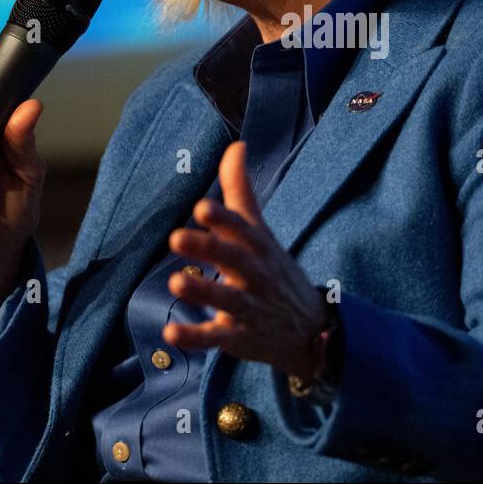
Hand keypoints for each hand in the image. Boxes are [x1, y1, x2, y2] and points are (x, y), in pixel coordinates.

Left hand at [164, 141, 328, 380]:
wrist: (312, 329)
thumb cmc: (274, 270)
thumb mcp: (260, 231)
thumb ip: (241, 191)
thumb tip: (236, 145)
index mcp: (258, 247)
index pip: (242, 229)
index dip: (224, 219)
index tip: (202, 207)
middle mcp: (255, 275)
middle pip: (234, 259)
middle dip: (209, 248)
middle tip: (177, 238)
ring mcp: (249, 307)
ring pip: (227, 299)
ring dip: (203, 292)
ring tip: (176, 283)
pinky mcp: (238, 336)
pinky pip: (216, 338)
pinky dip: (195, 338)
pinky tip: (170, 333)